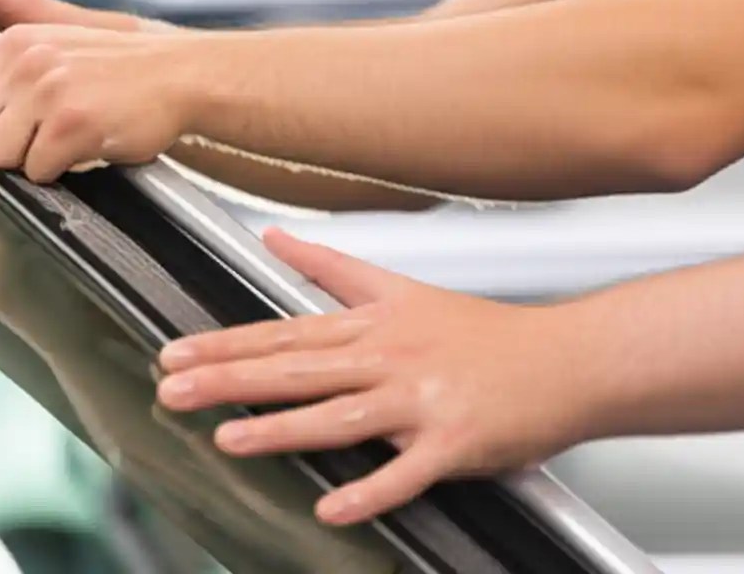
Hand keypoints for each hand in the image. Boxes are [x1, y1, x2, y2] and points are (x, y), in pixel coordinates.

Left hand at [0, 24, 227, 180]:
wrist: (179, 77)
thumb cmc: (116, 69)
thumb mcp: (52, 43)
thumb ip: (0, 59)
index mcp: (11, 41)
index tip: (13, 120)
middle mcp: (23, 61)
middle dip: (1, 145)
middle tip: (41, 135)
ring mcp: (47, 92)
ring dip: (29, 160)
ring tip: (63, 140)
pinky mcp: (71, 125)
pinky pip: (36, 171)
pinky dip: (58, 171)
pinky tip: (83, 148)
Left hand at [156, 228, 599, 525]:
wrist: (569, 359)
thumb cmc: (486, 331)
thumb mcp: (400, 286)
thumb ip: (329, 265)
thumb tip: (273, 237)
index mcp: (371, 325)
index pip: (284, 334)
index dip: (226, 344)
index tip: (176, 352)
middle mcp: (388, 358)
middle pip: (297, 369)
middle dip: (230, 380)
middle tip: (174, 389)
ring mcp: (421, 400)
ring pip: (339, 415)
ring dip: (281, 429)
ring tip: (228, 438)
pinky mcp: (455, 442)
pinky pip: (406, 472)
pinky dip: (371, 490)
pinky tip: (331, 507)